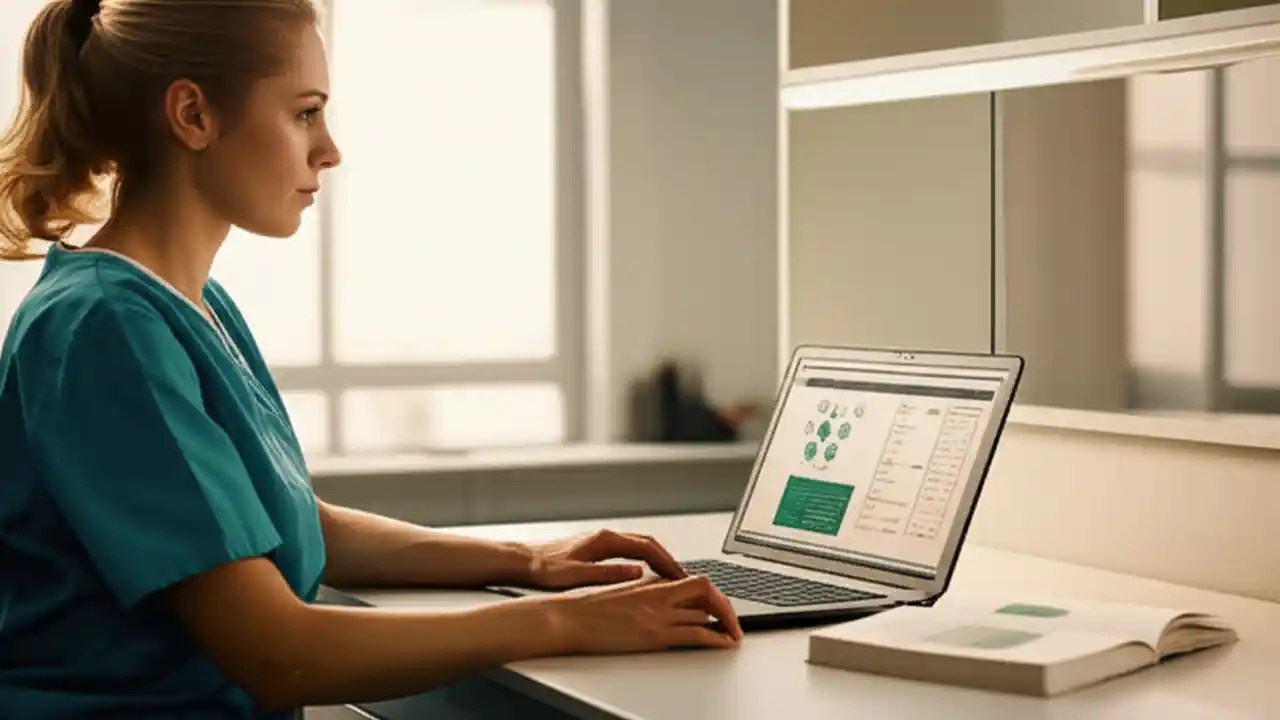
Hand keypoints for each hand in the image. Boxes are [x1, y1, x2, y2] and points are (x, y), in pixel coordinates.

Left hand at [523, 529, 686, 589]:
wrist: (523, 562)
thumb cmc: (545, 569)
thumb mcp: (577, 575)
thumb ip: (609, 573)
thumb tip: (637, 572)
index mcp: (605, 540)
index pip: (646, 547)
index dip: (666, 562)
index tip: (679, 576)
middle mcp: (605, 536)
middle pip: (647, 543)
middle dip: (667, 559)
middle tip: (681, 577)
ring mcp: (601, 540)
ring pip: (639, 545)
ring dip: (657, 559)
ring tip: (669, 577)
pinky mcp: (596, 548)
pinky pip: (629, 550)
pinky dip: (644, 559)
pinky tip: (645, 574)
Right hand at [541, 575, 743, 653]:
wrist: (568, 618)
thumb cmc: (587, 609)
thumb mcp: (621, 595)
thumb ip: (645, 595)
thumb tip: (661, 599)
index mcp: (649, 584)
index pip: (692, 581)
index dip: (711, 592)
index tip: (717, 604)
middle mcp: (657, 595)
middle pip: (705, 591)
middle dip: (724, 606)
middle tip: (731, 619)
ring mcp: (657, 614)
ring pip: (704, 613)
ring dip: (724, 623)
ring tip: (732, 633)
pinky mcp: (654, 635)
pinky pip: (696, 634)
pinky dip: (716, 639)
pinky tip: (723, 643)